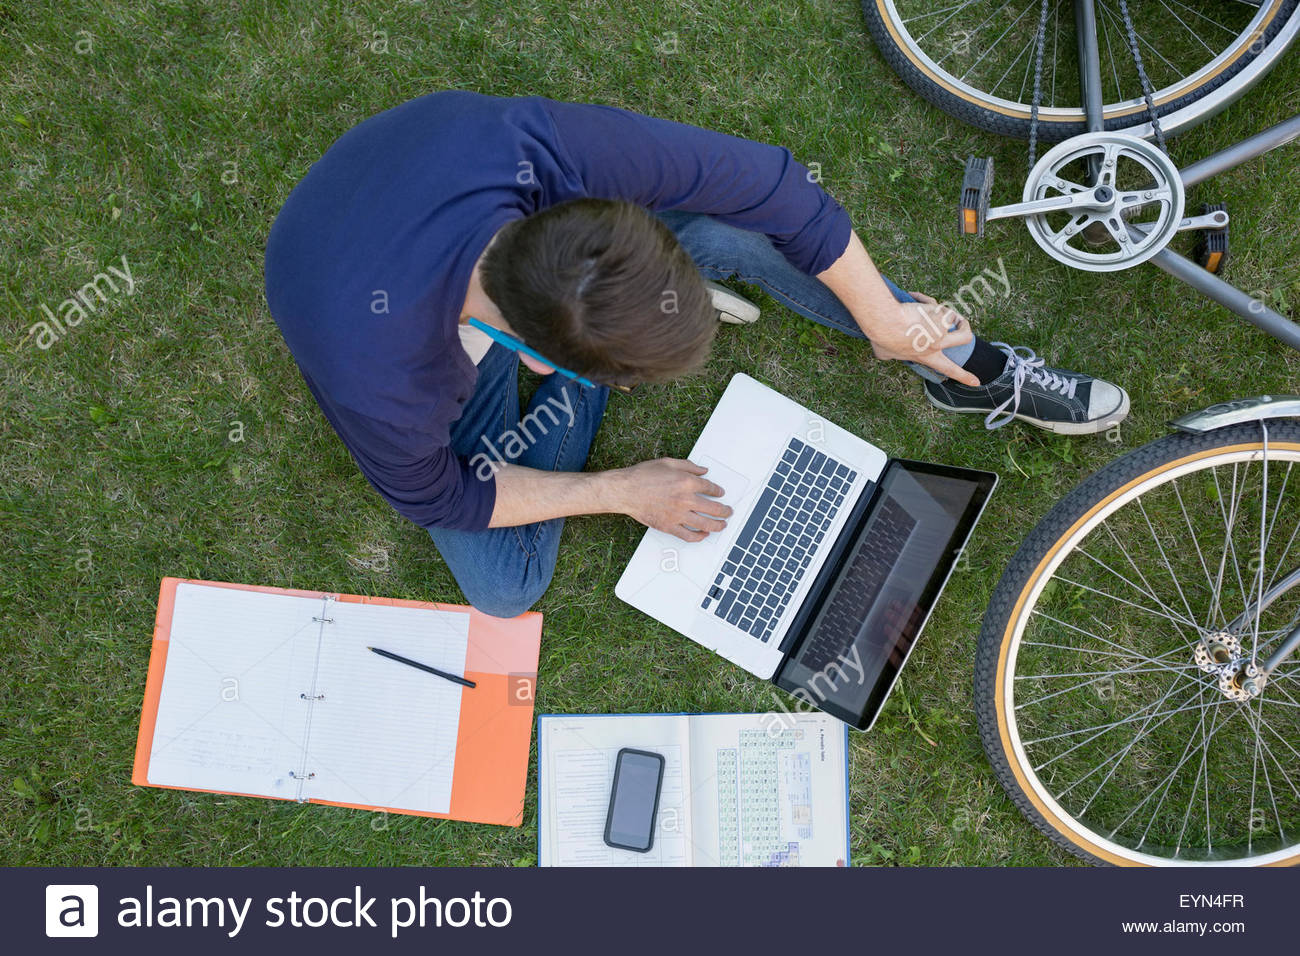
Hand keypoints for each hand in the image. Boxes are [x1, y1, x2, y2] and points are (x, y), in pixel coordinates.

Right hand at [610, 458, 731, 541]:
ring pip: (705, 524)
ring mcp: (678, 515)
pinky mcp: (669, 526)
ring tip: (722, 525)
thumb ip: (689, 466)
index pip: (711, 488)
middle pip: (714, 508)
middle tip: (729, 512)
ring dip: (718, 525)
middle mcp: (685, 500)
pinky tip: (704, 534)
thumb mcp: (668, 462)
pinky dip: (699, 537)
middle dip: (725, 511)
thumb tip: (703, 470)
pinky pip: (689, 536)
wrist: (625, 490)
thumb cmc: (643, 475)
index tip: (721, 493)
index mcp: (687, 482)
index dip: (718, 491)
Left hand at [864, 292, 978, 386]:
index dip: (965, 376)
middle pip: (965, 337)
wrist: (887, 323)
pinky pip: (934, 303)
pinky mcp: (938, 312)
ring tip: (931, 307)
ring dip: (945, 310)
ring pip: (952, 315)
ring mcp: (940, 327)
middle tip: (960, 322)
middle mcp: (938, 343)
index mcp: (927, 356)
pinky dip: (923, 299)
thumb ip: (890, 356)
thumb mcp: (885, 354)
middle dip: (966, 328)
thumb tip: (885, 355)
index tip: (977, 382)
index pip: (949, 369)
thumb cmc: (883, 339)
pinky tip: (912, 297)